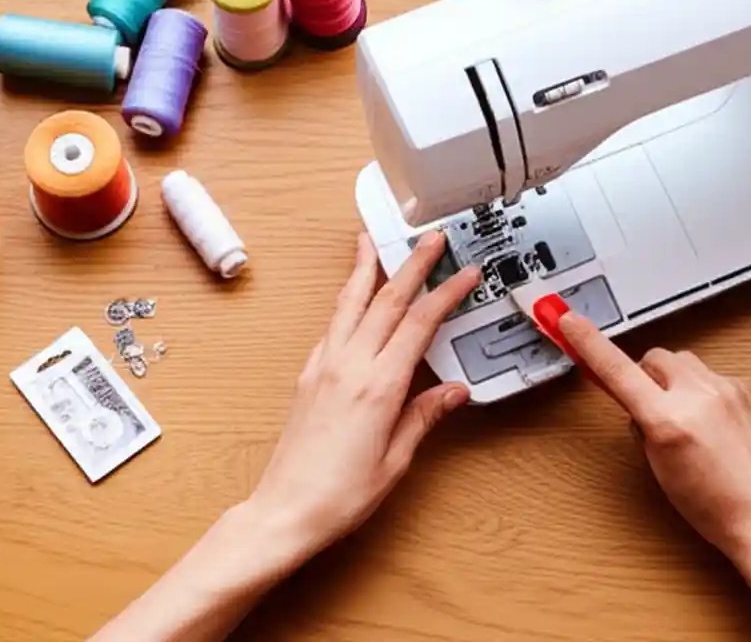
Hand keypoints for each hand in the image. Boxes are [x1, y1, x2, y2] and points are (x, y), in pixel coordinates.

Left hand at [92, 232, 480, 641]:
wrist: (285, 511)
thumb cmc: (340, 495)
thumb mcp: (396, 460)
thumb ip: (424, 417)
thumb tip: (454, 390)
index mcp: (378, 386)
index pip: (419, 325)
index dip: (445, 294)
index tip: (466, 272)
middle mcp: (348, 367)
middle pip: (385, 301)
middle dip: (410, 265)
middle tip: (428, 238)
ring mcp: (324, 368)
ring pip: (350, 305)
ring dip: (366, 271)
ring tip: (371, 242)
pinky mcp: (308, 378)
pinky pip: (332, 328)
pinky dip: (347, 304)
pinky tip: (352, 299)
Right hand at [558, 312, 750, 641]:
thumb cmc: (708, 505)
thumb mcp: (658, 466)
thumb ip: (641, 424)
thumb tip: (629, 395)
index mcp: (669, 421)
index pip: (617, 371)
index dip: (588, 343)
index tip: (568, 320)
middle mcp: (698, 396)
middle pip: (653, 357)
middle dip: (642, 375)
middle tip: (644, 406)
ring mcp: (725, 389)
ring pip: (681, 362)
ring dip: (669, 379)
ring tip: (679, 417)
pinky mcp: (743, 389)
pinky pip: (706, 374)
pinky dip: (696, 389)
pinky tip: (706, 422)